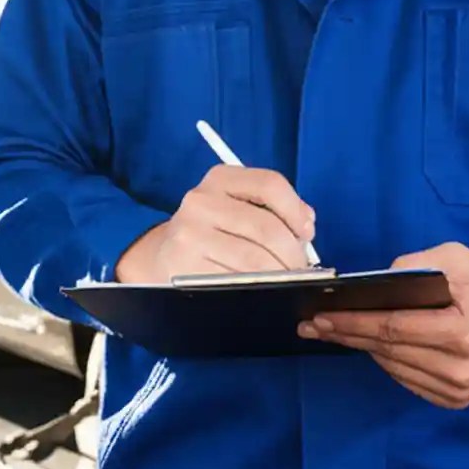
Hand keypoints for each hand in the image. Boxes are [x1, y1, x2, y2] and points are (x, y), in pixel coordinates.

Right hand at [116, 165, 315, 282]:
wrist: (162, 254)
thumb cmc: (212, 231)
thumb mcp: (237, 206)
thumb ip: (273, 208)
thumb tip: (306, 224)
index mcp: (220, 178)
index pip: (270, 184)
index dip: (296, 210)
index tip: (306, 232)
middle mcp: (201, 200)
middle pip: (266, 227)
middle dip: (292, 255)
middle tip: (300, 271)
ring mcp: (190, 233)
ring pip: (254, 259)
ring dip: (280, 276)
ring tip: (285, 283)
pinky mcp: (185, 265)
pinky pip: (235, 281)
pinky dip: (257, 289)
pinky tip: (261, 290)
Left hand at [300, 242, 468, 408]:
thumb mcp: (457, 258)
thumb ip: (415, 265)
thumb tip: (374, 282)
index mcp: (463, 333)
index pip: (393, 329)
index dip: (353, 322)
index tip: (319, 317)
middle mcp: (459, 369)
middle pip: (387, 351)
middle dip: (346, 335)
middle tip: (310, 325)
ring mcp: (458, 390)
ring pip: (393, 368)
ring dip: (362, 348)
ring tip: (333, 331)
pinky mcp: (456, 400)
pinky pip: (406, 380)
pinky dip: (386, 361)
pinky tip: (369, 344)